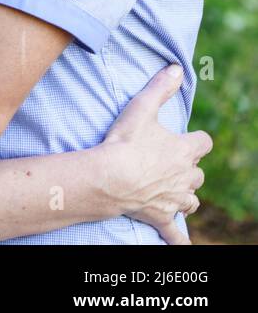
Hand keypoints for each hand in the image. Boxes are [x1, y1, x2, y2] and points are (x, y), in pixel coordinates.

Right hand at [96, 64, 212, 244]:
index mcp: (184, 150)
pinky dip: (177, 238)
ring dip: (184, 197)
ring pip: (191, 200)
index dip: (194, 140)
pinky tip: (180, 244)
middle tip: (167, 165)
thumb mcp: (141, 109)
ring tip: (171, 193)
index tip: (183, 139)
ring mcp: (175, 199)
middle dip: (187, 171)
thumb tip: (176, 67)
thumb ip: (160, 88)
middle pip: (197, 174)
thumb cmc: (125, 142)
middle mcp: (185, 176)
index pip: (203, 143)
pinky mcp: (161, 216)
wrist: (110, 177)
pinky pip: (174, 233)